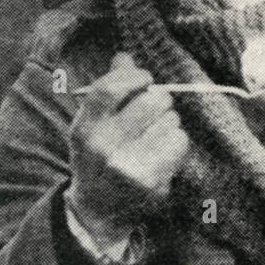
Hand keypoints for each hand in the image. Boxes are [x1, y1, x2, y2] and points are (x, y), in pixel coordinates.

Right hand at [67, 53, 187, 231]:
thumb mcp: (92, 123)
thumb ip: (108, 89)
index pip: (111, 88)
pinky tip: (163, 150)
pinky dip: (176, 141)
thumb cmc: (98, 154)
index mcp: (85, 129)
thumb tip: (126, 57)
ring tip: (154, 135)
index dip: (134, 75)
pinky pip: (179, 143)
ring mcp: (129, 167)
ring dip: (168, 122)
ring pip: (170, 121)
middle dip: (158, 99)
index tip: (144, 78)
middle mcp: (104, 148)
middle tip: (154, 109)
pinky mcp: (153, 182)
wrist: (98, 208)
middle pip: (150, 101)